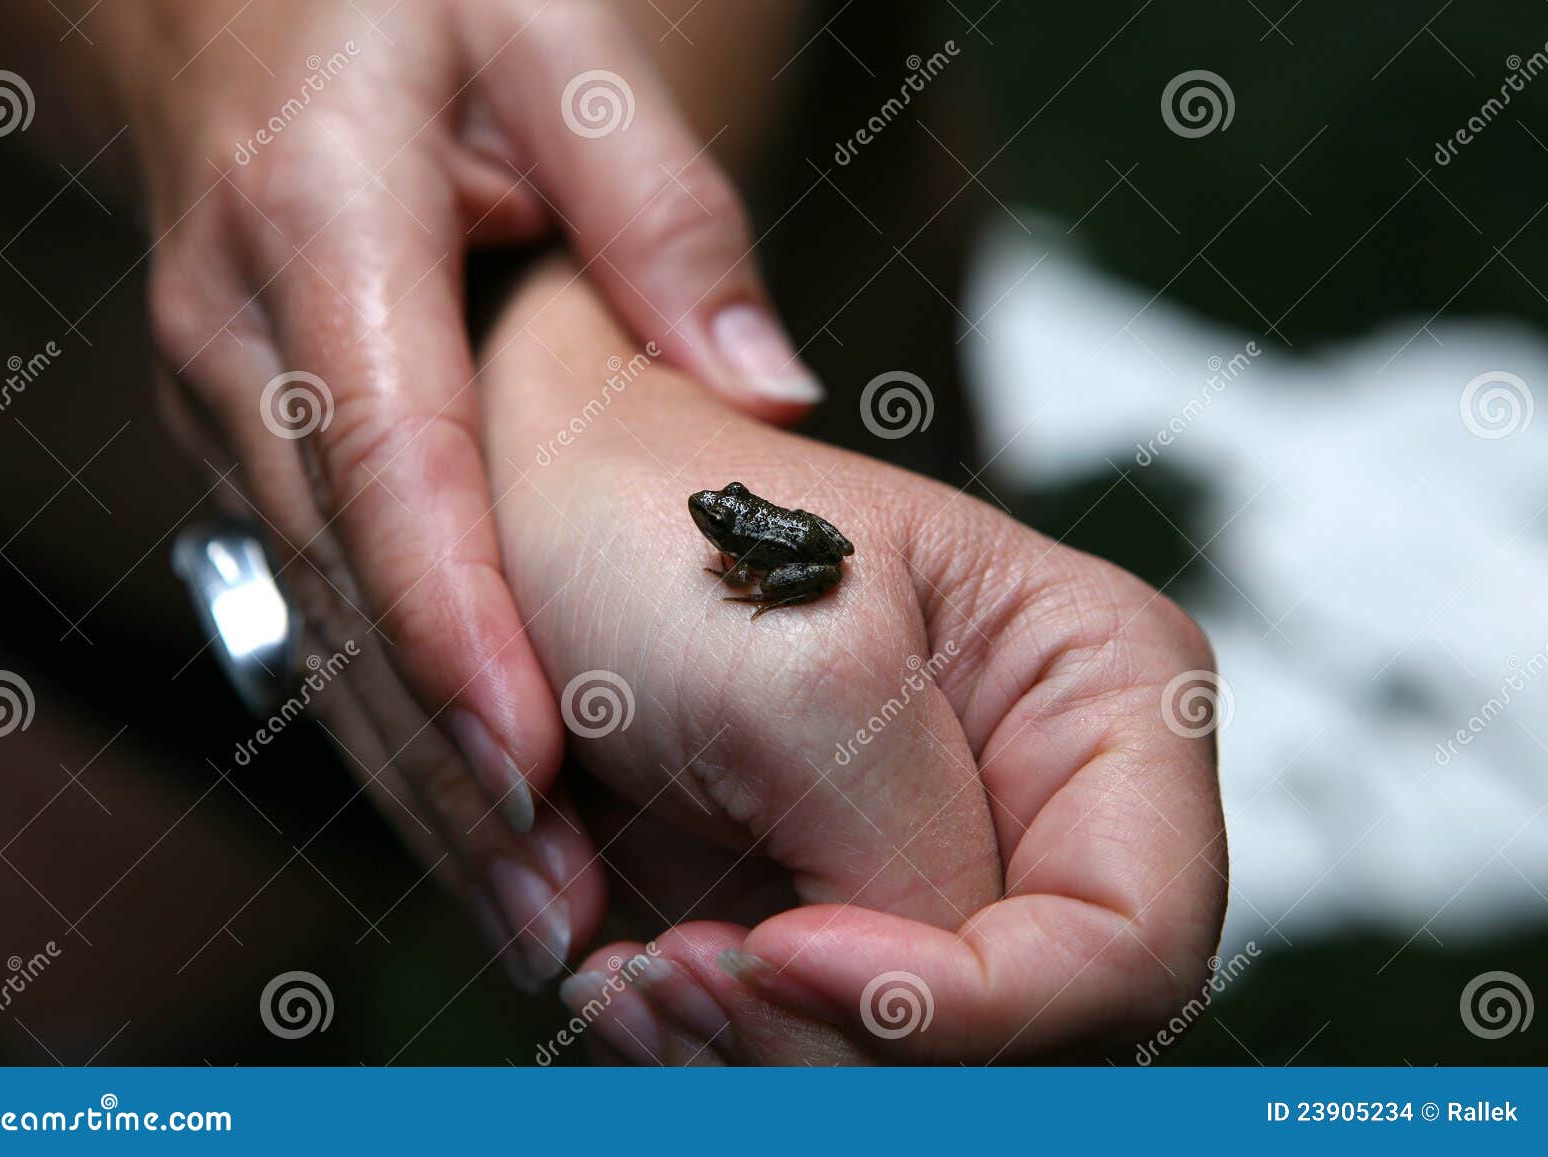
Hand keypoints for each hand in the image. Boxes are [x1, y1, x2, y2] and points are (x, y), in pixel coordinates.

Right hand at [87, 0, 813, 986]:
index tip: (532, 754)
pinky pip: (322, 618)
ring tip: (536, 921)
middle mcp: (248, 344)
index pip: (385, 455)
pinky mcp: (254, 461)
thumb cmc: (412, 13)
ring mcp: (232, 414)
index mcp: (321, 224)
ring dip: (422, 788)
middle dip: (449, 761)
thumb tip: (770, 391)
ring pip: (321, 634)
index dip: (455, 614)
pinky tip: (479, 830)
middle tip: (562, 909)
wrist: (244, 18)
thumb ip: (661, 210)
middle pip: (346, 589)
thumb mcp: (553, 46)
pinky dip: (397, 733)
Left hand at [474, 256, 1228, 1062]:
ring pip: (909, 1066)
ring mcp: (941, 880)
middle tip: (681, 970)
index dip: (975, 1000)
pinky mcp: (843, 931)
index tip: (781, 949)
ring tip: (634, 972)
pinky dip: (716, 1046)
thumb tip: (913, 1022)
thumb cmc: (666, 527)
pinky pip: (815, 1053)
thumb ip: (911, 855)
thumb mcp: (806, 668)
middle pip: (1026, 1034)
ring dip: (757, 1054)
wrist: (537, 529)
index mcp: (1107, 698)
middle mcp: (1047, 805)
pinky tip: (628, 977)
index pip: (1131, 938)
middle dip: (843, 1040)